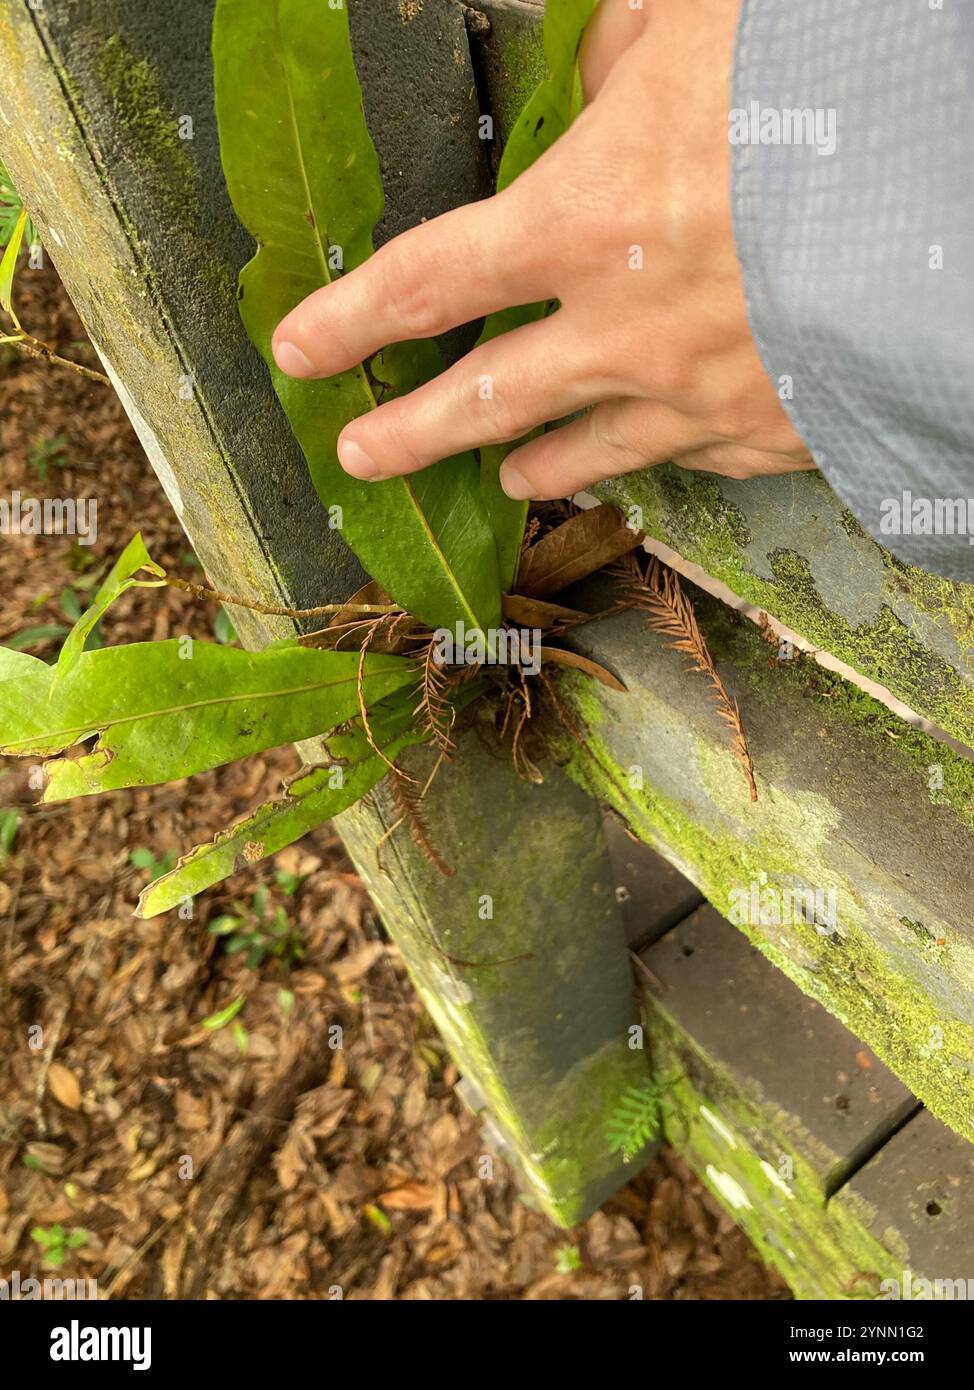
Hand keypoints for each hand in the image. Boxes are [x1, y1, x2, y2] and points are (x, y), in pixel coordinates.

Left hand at [272, 0, 813, 498]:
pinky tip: (630, 462)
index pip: (428, 282)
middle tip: (360, 456)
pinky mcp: (764, 435)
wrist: (953, 207)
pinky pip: (680, 461)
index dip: (351, 319)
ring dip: (526, 464)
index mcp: (585, 222)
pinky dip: (645, 459)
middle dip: (408, 435)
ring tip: (501, 477)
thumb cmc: (826, 97)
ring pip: (580, 452)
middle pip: (481, 401)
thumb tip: (582, 76)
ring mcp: (691, 397)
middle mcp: (619, 333)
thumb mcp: (703, 31)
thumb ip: (617, 57)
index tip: (300, 352)